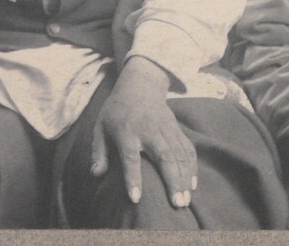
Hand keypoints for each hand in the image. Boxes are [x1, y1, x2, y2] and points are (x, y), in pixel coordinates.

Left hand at [89, 56, 196, 208]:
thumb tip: (96, 175)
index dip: (132, 178)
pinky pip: (187, 148)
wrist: (139, 85)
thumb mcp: (101, 127)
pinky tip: (192, 184)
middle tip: (177, 204)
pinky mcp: (176, 128)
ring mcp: (165, 128)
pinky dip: (192, 166)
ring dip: (184, 177)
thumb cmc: (116, 111)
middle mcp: (148, 129)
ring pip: (179, 154)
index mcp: (126, 131)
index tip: (136, 199)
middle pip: (163, 156)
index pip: (130, 157)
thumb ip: (98, 152)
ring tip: (186, 200)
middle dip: (172, 181)